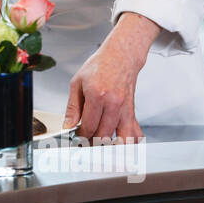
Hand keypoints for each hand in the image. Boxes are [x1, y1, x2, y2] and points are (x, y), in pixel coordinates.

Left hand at [63, 15, 155, 141]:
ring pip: (121, 139)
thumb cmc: (100, 66)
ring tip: (99, 144)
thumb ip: (72, 107)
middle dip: (92, 142)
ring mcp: (125, 109)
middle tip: (84, 141)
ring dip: (109, 146)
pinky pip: (135, 133)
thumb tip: (68, 125)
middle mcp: (114, 104)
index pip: (88, 126)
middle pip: (103, 135)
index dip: (80, 135)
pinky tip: (118, 143)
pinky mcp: (132, 111)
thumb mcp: (77, 82)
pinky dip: (128, 142)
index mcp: (97, 95)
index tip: (76, 137)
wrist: (121, 56)